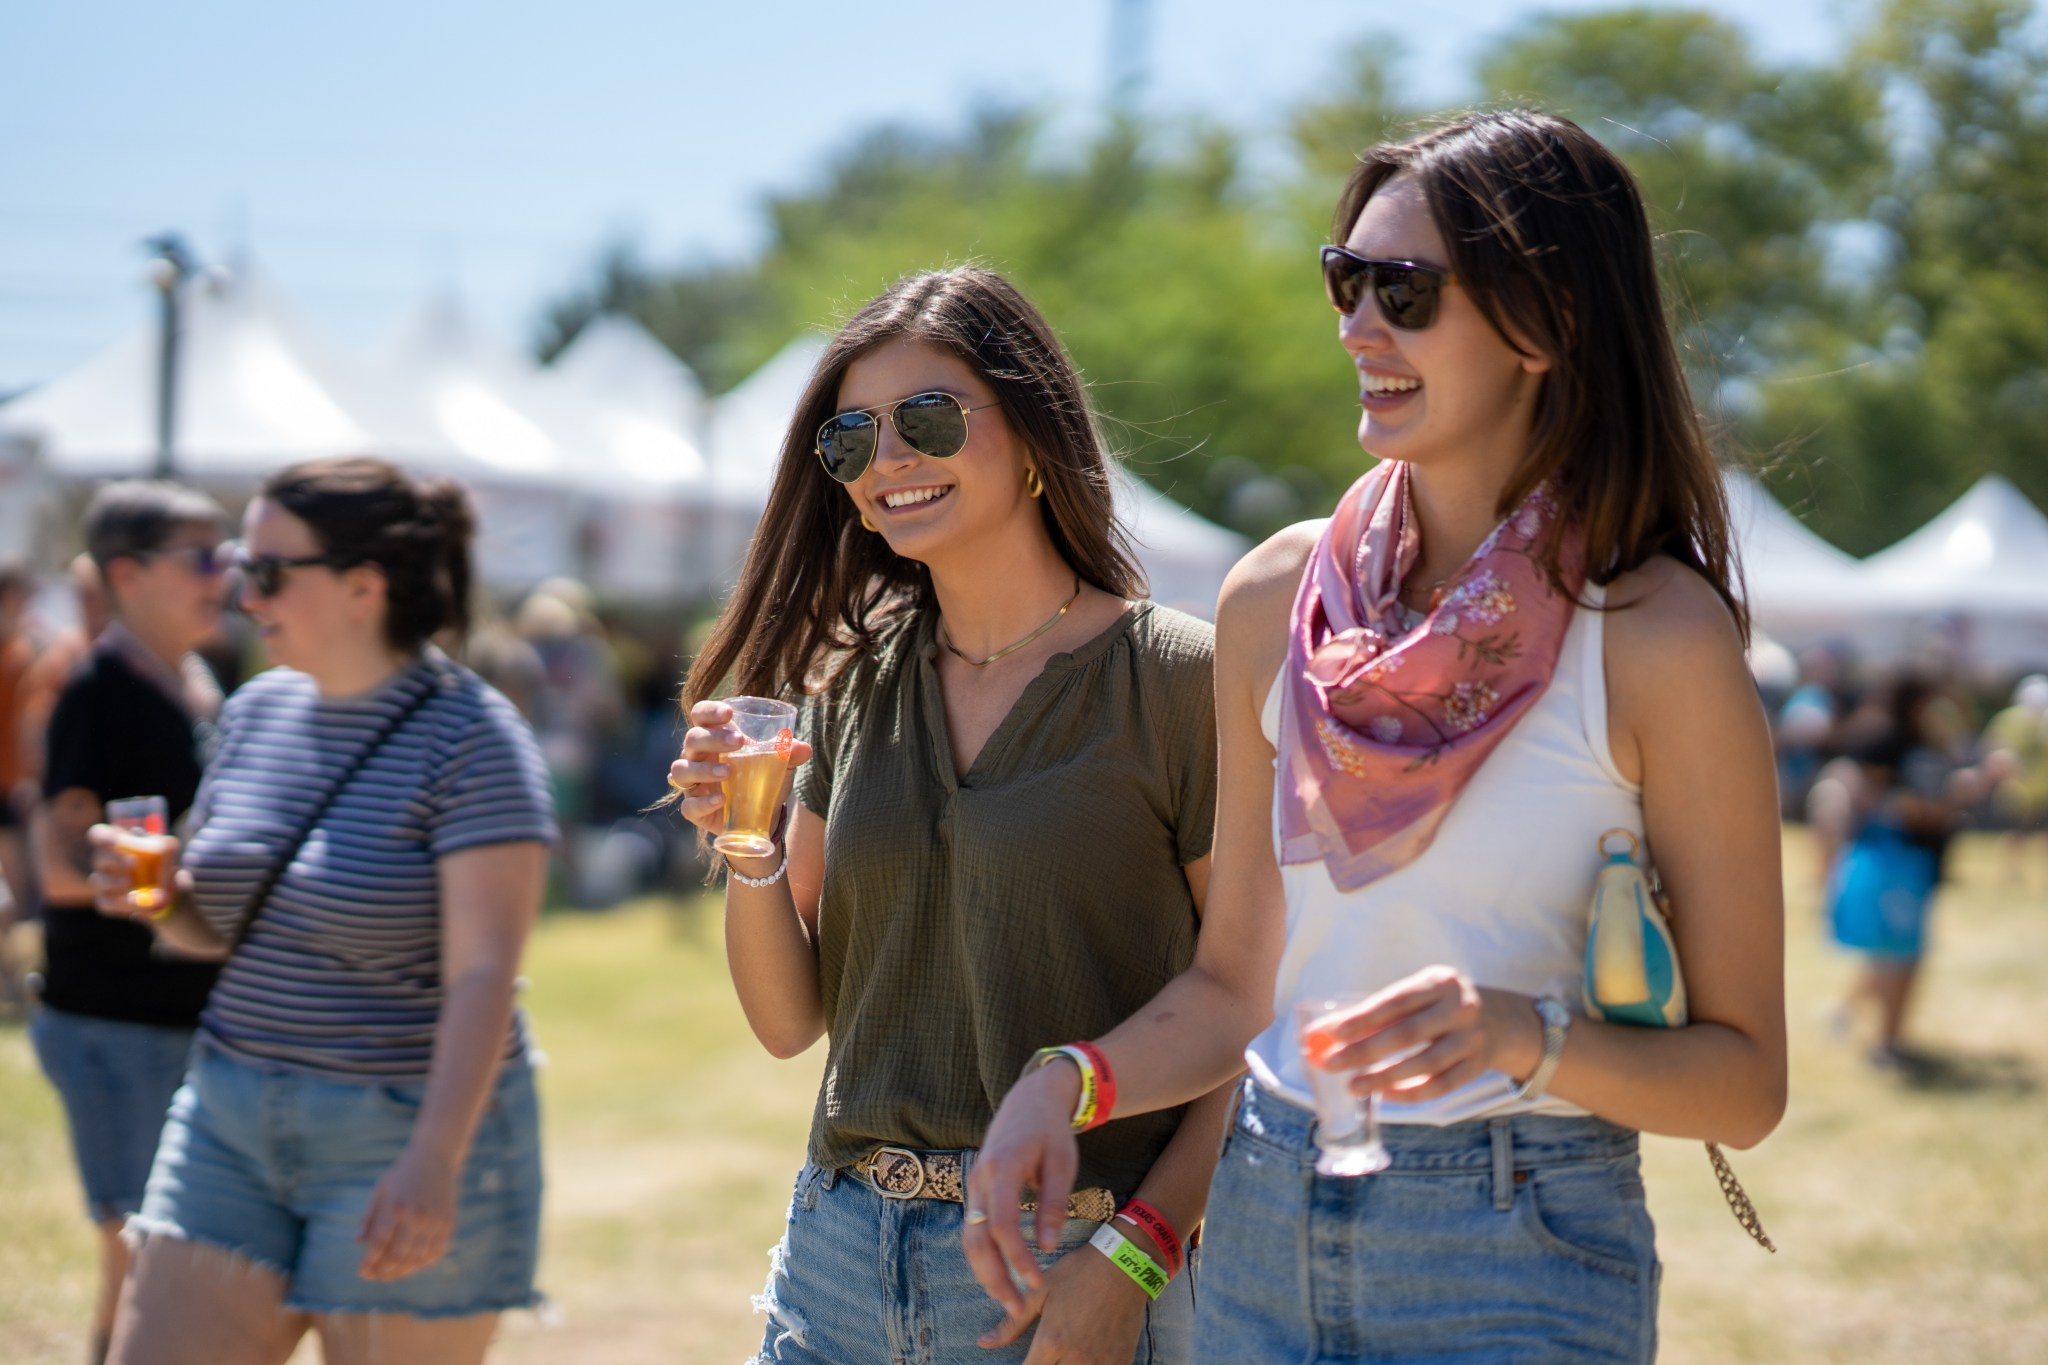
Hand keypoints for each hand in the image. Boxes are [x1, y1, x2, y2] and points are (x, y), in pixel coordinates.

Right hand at [85, 824, 178, 921]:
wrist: (172, 894)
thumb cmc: (166, 865)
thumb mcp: (172, 853)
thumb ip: (168, 847)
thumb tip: (163, 845)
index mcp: (116, 842)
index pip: (98, 834)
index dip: (103, 836)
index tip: (114, 840)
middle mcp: (104, 861)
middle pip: (98, 857)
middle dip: (114, 859)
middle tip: (134, 863)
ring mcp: (103, 882)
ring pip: (98, 880)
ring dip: (116, 883)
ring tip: (135, 886)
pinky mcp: (106, 901)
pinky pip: (106, 904)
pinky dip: (124, 905)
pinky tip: (142, 907)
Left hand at [357, 1142, 460, 1280]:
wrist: (435, 1158)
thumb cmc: (402, 1174)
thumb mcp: (380, 1190)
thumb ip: (369, 1217)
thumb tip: (359, 1242)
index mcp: (395, 1206)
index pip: (378, 1243)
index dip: (368, 1262)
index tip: (361, 1271)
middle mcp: (416, 1215)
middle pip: (397, 1255)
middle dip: (382, 1270)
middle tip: (374, 1276)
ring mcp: (434, 1220)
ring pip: (417, 1258)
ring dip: (401, 1271)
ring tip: (389, 1274)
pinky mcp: (447, 1223)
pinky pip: (435, 1252)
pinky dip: (422, 1263)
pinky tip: (411, 1265)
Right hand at [667, 700, 811, 846]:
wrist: (764, 818)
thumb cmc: (764, 780)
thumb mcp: (780, 766)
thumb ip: (789, 754)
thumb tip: (804, 747)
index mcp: (714, 738)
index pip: (700, 715)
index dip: (709, 711)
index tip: (729, 713)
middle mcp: (697, 757)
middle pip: (692, 740)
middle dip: (713, 738)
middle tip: (738, 741)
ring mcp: (693, 784)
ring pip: (682, 770)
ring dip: (703, 769)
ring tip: (728, 772)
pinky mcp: (694, 809)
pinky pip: (688, 806)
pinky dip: (703, 803)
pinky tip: (721, 800)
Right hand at [963, 1059, 1083, 1316]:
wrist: (1029, 1101)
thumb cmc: (1051, 1132)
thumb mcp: (1062, 1164)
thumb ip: (1053, 1205)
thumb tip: (1048, 1248)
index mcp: (1001, 1167)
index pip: (1002, 1224)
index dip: (1017, 1257)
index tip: (1037, 1281)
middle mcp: (979, 1178)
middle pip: (976, 1238)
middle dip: (994, 1278)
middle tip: (1017, 1308)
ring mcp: (973, 1185)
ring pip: (969, 1239)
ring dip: (985, 1273)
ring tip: (1009, 1301)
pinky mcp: (975, 1191)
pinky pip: (973, 1230)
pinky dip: (984, 1257)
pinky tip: (1002, 1276)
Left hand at [978, 1232, 1150, 1362]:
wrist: (1126, 1265)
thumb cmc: (1079, 1273)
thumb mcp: (1041, 1292)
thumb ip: (1012, 1323)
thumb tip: (983, 1343)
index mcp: (1052, 1341)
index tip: (1024, 1362)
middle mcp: (1076, 1358)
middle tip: (1043, 1357)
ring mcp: (1101, 1363)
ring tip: (1060, 1358)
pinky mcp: (1121, 1361)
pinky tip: (1083, 1359)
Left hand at [1312, 966, 1542, 1102]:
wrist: (1503, 1020)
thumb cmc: (1443, 1005)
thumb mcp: (1422, 994)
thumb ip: (1381, 1011)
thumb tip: (1326, 1033)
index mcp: (1440, 982)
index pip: (1396, 1001)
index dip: (1364, 1017)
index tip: (1332, 1032)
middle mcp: (1461, 1008)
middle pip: (1407, 1034)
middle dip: (1365, 1051)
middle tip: (1332, 1063)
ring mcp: (1473, 1039)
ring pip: (1425, 1064)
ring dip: (1384, 1077)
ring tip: (1353, 1085)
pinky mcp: (1479, 1066)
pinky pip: (1441, 1085)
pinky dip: (1410, 1093)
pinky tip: (1384, 1094)